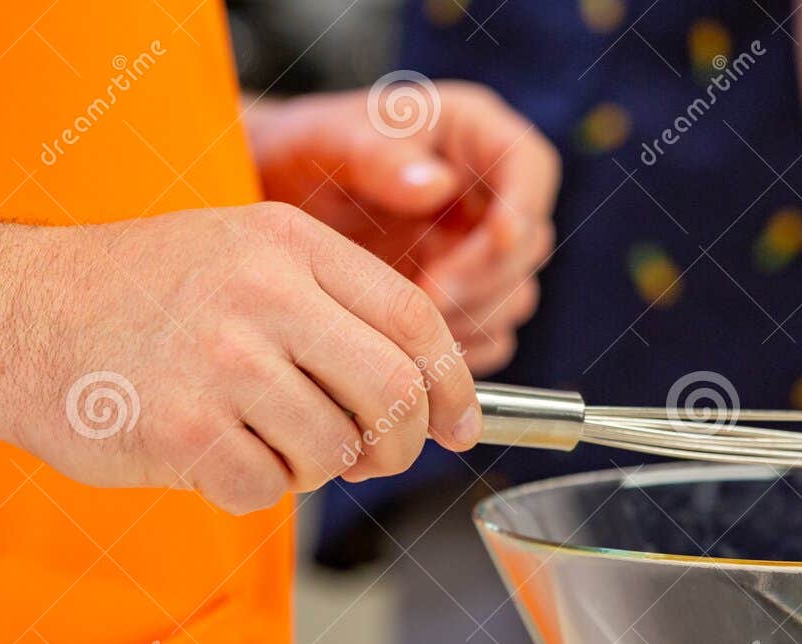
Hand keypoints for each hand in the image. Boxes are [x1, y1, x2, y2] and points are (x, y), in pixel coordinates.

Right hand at [0, 189, 479, 511]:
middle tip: (372, 457)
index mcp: (287, 243)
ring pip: (333, 452)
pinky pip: (266, 489)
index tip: (460, 425)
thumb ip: (330, 306)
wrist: (6, 315)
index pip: (415, 320)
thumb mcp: (238, 253)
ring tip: (258, 437)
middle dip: (397, 444)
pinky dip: (250, 487)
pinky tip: (208, 452)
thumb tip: (424, 392)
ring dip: (311, 466)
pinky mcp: (181, 429)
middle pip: (394, 394)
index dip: (452, 385)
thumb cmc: (133, 295)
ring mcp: (221, 362)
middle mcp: (262, 295)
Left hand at [246, 83, 558, 373]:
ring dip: (468, 318)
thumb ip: (378, 158)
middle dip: (483, 276)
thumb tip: (436, 185)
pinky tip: (405, 346)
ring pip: (513, 298)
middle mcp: (486, 194)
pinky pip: (487, 338)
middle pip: (527, 245)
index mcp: (469, 134)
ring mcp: (477, 252)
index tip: (501, 239)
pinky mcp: (463, 300)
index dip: (524, 205)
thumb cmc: (301, 156)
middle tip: (427, 295)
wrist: (272, 202)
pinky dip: (456, 349)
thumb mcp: (328, 144)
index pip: (529, 166)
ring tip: (401, 322)